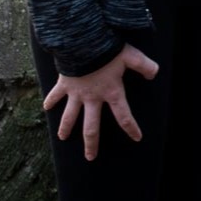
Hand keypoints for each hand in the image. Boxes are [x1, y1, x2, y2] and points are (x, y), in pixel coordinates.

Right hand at [43, 44, 158, 160]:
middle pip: (91, 127)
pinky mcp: (64, 85)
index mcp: (111, 92)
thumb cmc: (108, 50)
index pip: (124, 115)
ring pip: (69, 117)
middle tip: (90, 157)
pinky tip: (46, 108)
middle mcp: (92, 98)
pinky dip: (50, 101)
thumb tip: (155, 73)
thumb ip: (145, 65)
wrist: (82, 43)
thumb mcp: (131, 56)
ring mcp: (76, 93)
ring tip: (62, 138)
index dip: (131, 128)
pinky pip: (55, 95)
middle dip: (91, 144)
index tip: (137, 138)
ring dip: (65, 127)